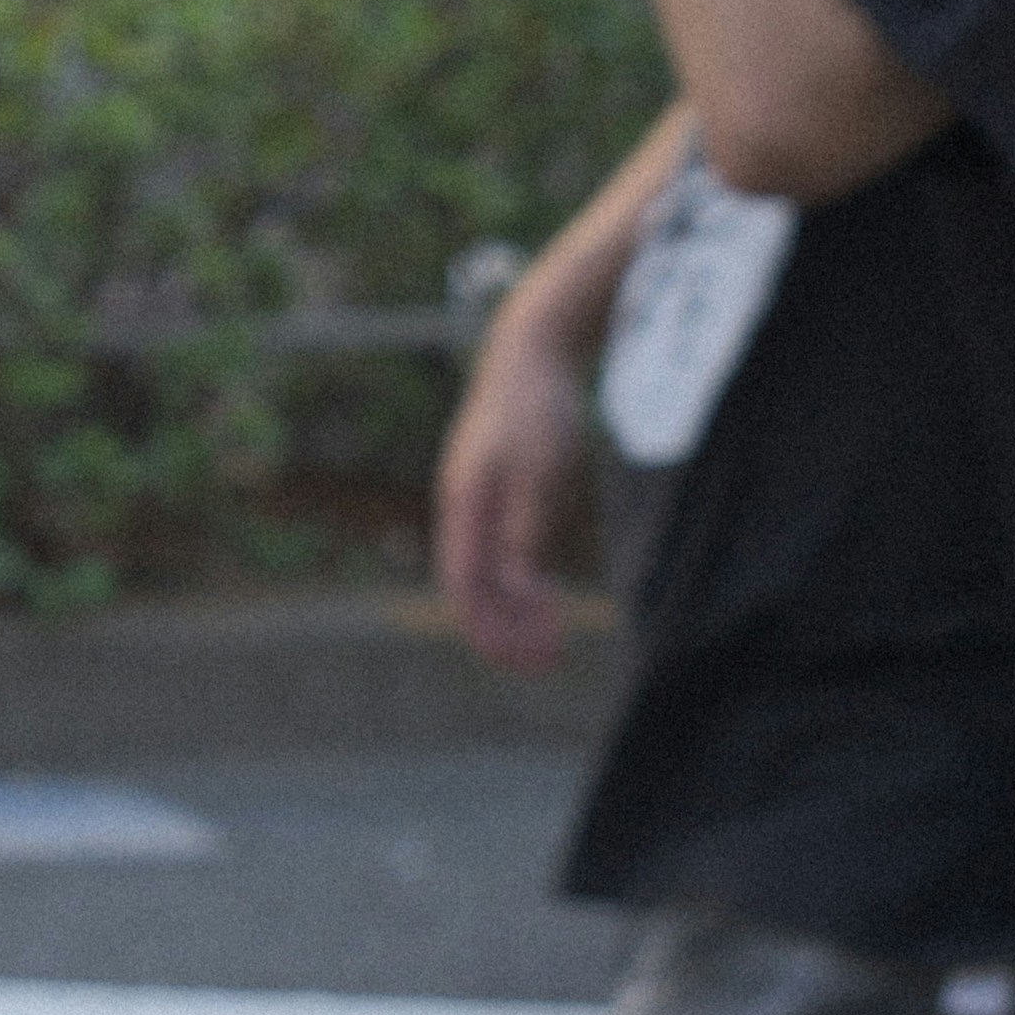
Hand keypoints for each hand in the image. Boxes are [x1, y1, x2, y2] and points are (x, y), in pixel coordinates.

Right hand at [435, 306, 596, 671]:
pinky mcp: (492, 498)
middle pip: (471, 590)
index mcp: (464, 503)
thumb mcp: (542, 469)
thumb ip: (527, 527)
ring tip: (554, 637)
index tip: (529, 658)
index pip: (464, 586)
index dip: (491, 629)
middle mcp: (461, 509)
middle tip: (551, 661)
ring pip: (484, 577)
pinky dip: (518, 586)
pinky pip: (496, 557)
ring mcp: (474, 504)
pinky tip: (547, 596)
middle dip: (505, 632)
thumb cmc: (538, 407)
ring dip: (513, 613)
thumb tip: (520, 588)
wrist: (530, 353)